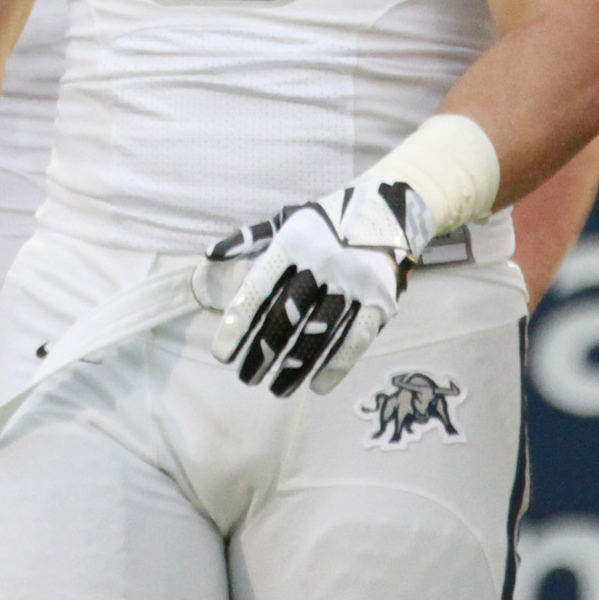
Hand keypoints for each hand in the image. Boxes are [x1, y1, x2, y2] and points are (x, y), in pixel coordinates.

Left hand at [206, 180, 434, 396]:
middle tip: (247, 378)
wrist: (387, 210)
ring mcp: (354, 281)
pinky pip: (356, 339)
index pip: (258, 287)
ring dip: (296, 367)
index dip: (238, 323)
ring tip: (277, 389)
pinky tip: (317, 386)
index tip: (222, 356)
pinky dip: (337, 365)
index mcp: (293, 241)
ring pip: (319, 332)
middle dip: (263, 352)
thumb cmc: (324, 225)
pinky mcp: (380, 299)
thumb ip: (249, 238)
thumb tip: (211, 253)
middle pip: (286, 316)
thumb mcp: (287, 221)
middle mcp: (322, 260)